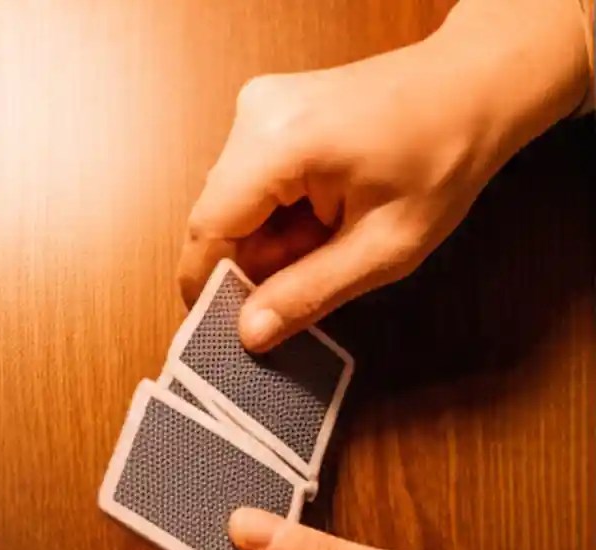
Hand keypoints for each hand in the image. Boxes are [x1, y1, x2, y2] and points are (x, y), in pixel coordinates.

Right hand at [179, 0, 591, 351]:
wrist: (474, 85)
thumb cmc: (443, 160)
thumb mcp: (385, 246)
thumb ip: (311, 292)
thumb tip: (250, 334)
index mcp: (278, 142)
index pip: (209, 226)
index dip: (206, 283)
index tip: (218, 330)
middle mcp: (253, 114)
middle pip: (220, 213)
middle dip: (252, 261)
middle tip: (302, 287)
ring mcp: (257, 105)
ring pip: (234, 199)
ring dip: (269, 236)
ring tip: (328, 241)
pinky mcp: (267, 108)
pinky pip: (250, 177)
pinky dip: (277, 209)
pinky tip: (322, 214)